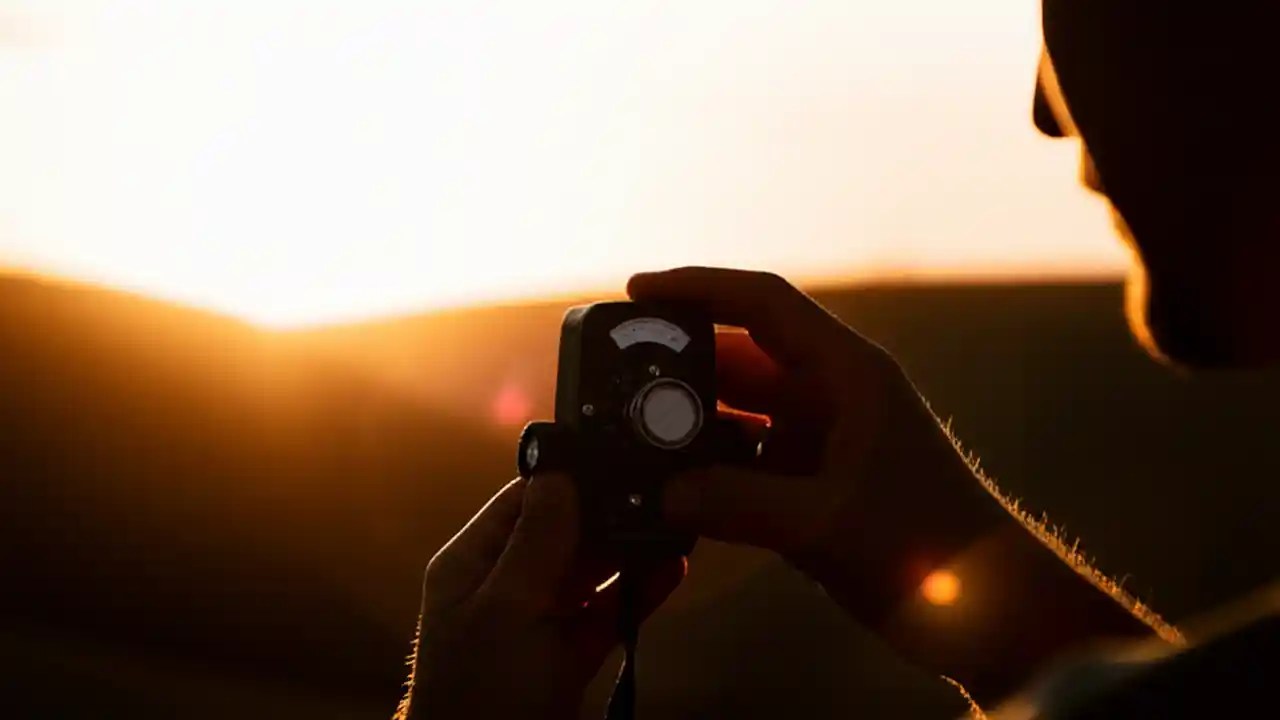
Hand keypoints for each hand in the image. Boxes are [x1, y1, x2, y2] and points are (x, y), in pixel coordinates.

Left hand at [400, 474, 684, 719]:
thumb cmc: (483, 687)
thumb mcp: (507, 607)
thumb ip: (538, 540)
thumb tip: (561, 472)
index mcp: (474, 563)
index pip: (524, 501)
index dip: (568, 478)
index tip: (618, 454)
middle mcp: (505, 584)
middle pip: (562, 532)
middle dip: (607, 513)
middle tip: (661, 489)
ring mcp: (539, 621)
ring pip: (589, 571)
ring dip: (628, 550)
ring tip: (675, 524)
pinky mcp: (569, 655)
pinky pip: (606, 611)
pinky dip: (637, 591)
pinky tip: (671, 570)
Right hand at [628, 267, 1008, 624]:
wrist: (990, 612)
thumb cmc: (932, 552)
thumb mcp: (824, 525)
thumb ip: (737, 505)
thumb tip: (664, 492)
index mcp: (849, 375)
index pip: (762, 304)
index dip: (698, 288)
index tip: (638, 291)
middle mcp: (834, 396)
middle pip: (741, 357)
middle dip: (679, 365)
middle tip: (616, 381)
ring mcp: (825, 440)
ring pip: (740, 412)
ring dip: (691, 423)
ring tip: (632, 438)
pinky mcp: (818, 484)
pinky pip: (748, 461)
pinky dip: (710, 470)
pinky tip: (671, 490)